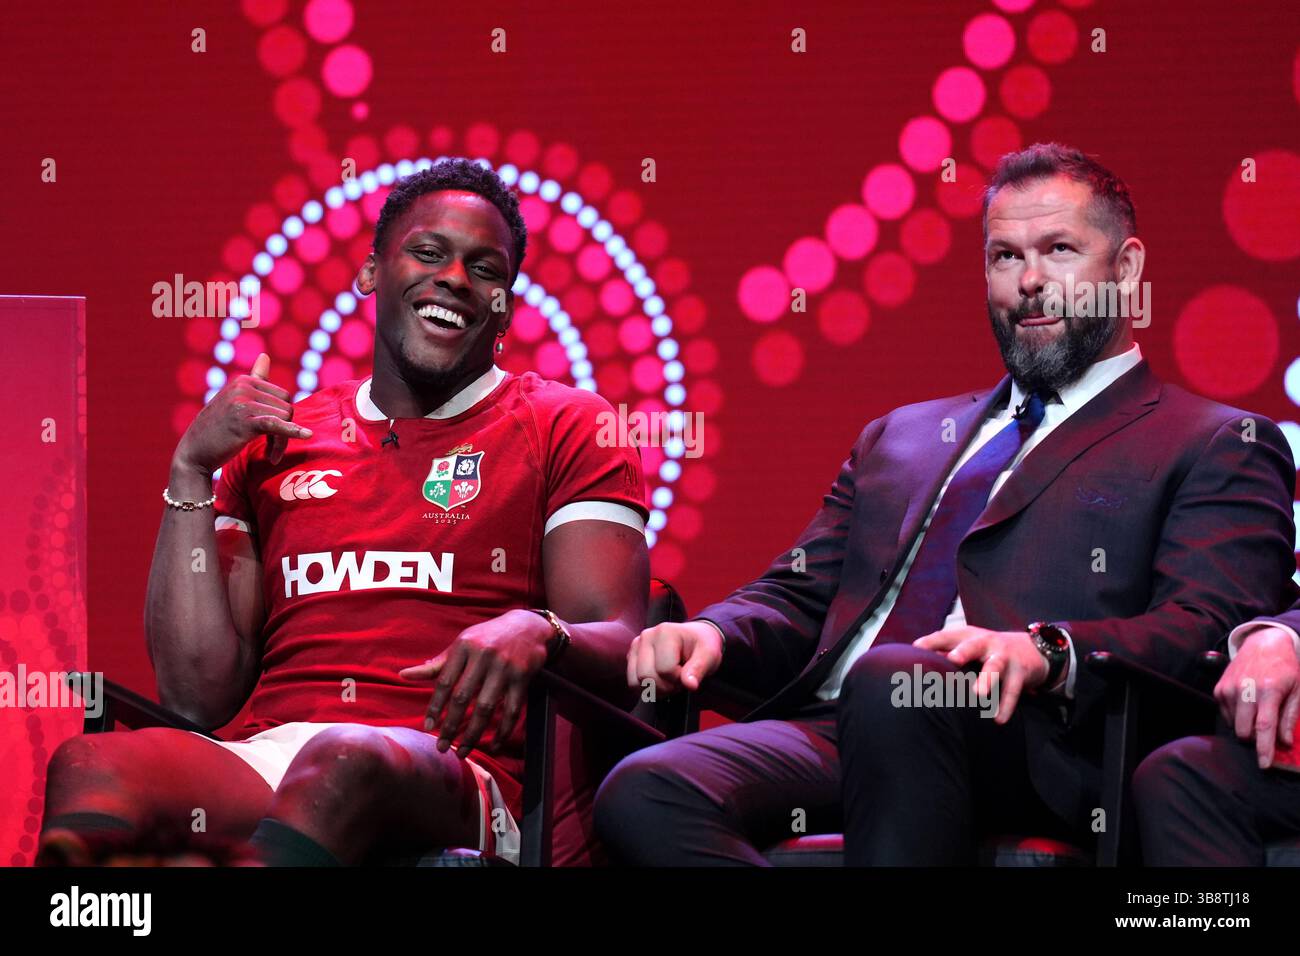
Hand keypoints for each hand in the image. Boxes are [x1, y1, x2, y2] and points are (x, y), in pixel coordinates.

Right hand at [173, 352, 309, 473]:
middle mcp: (243, 388)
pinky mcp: (244, 422)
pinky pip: (277, 425)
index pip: (283, 396)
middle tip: (270, 448)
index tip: (272, 435)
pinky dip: (293, 431)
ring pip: (285, 419)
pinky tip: (307, 435)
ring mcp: (243, 403)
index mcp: (244, 381)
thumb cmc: (217, 429)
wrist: (194, 453)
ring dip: (281, 442)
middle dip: (284, 429)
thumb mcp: (234, 400)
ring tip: (269, 454)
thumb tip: (266, 356)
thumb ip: (254, 380)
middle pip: (287, 407)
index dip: (283, 417)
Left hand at [398, 608, 551, 757]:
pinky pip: (512, 710)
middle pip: (463, 697)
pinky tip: (493, 745)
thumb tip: (404, 675)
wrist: (528, 626)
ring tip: (462, 751)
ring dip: (473, 733)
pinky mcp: (522, 677)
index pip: (444, 681)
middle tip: (442, 747)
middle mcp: (484, 656)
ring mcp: (504, 667)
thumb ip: (437, 664)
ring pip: (486, 708)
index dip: (435, 706)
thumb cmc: (487, 637)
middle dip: (451, 726)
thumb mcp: (462, 644)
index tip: (428, 727)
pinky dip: (503, 731)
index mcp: (464, 646)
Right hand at [628, 620, 723, 693]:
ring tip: (669, 679)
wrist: (694, 638)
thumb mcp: (709, 655)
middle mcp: (646, 636)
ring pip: (636, 682)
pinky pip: (632, 682)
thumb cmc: (701, 645)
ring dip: (655, 688)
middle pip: (646, 677)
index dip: (678, 678)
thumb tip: (689, 685)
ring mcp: (637, 645)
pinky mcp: (632, 655)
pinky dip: (646, 687)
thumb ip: (699, 669)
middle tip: (678, 678)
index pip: (665, 669)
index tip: (687, 672)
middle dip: (665, 686)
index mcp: (665, 632)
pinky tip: (660, 679)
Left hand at [913, 625, 1048, 723]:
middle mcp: (987, 642)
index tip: (916, 648)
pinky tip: (999, 719)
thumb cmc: (989, 649)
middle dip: (963, 651)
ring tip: (979, 694)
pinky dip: (1006, 705)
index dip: (932, 641)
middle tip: (952, 659)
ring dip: (988, 679)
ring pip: (996, 666)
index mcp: (969, 636)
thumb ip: (945, 652)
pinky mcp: (1020, 672)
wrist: (1033, 648)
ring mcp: (1005, 656)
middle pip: (973, 645)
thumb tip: (916, 663)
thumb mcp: (969, 645)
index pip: (947, 636)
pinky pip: (1013, 690)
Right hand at [1215, 626, 1299, 767]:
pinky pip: (1226, 715)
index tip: (1264, 765)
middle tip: (1266, 731)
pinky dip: (1236, 717)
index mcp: (1268, 690)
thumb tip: (1284, 742)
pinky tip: (1247, 704)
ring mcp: (1229, 689)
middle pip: (1244, 731)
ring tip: (1257, 711)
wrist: (1263, 643)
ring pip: (1233, 725)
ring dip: (1246, 726)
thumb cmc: (1284, 668)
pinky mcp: (1219, 689)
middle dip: (1255, 738)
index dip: (1264, 749)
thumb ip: (1290, 716)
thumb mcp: (1297, 690)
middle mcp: (1245, 690)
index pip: (1264, 726)